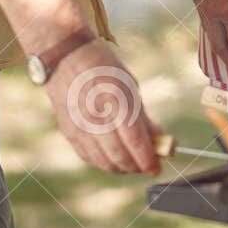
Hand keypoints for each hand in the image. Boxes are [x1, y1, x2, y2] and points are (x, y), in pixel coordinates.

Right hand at [45, 38, 160, 174]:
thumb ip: (144, 118)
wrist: (65, 59)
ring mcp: (80, 128)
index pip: (135, 143)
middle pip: (121, 157)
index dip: (149, 160)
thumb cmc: (103, 69)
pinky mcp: (70, 133)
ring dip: (123, 168)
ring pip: (105, 162)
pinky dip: (105, 163)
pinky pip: (90, 158)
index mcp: (116, 102)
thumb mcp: (130, 87)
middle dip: (138, 166)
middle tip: (148, 165)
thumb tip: (162, 141)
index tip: (157, 167)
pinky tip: (114, 157)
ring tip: (133, 162)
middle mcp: (96, 118)